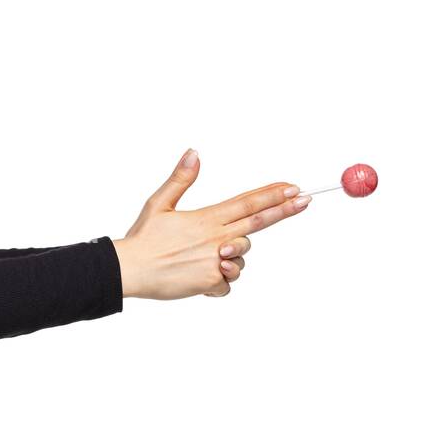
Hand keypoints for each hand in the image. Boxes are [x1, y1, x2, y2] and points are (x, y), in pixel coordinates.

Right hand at [111, 149, 309, 299]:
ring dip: (231, 258)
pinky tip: (199, 279)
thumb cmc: (143, 239)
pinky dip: (217, 282)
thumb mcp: (159, 204)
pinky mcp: (210, 281)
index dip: (271, 193)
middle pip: (257, 222)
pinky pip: (227, 284)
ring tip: (203, 259)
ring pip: (241, 258)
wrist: (130, 269)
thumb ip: (181, 180)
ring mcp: (215, 260)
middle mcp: (216, 237)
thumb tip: (195, 153)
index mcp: (206, 217)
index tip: (293, 186)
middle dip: (284, 209)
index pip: (246, 202)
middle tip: (306, 199)